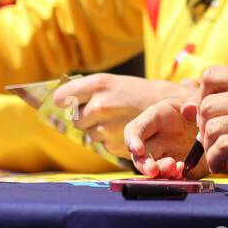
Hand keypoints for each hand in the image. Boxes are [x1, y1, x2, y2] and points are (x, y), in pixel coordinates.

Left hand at [53, 74, 187, 157]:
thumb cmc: (136, 92)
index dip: (65, 100)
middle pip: (75, 118)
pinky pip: (102, 143)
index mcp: (98, 84)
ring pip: (89, 132)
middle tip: (106, 110)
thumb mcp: (111, 82)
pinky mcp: (113, 145)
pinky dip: (110, 138)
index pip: (61, 97)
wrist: (169, 106)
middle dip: (86, 116)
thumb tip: (58, 102)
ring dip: (99, 128)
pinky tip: (124, 129)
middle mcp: (100, 105)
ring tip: (119, 118)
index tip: (69, 101)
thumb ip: (86, 90)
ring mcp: (106, 127)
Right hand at [124, 96, 202, 178]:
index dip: (132, 141)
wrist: (210, 123)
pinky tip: (182, 173)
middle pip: (141, 158)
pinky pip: (175, 178)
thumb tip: (188, 108)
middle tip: (153, 169)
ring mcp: (167, 158)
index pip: (134, 131)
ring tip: (173, 169)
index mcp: (153, 121)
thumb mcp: (194, 101)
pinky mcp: (182, 170)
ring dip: (161, 173)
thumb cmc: (197, 109)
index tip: (138, 149)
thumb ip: (192, 104)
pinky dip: (176, 179)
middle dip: (145, 165)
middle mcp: (156, 143)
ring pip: (156, 171)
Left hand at [182, 66, 227, 192]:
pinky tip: (223, 165)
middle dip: (201, 126)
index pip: (212, 75)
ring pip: (209, 127)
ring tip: (219, 156)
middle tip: (213, 140)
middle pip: (205, 104)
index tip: (206, 115)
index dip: (201, 96)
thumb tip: (202, 107)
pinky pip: (220, 147)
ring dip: (208, 147)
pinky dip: (215, 160)